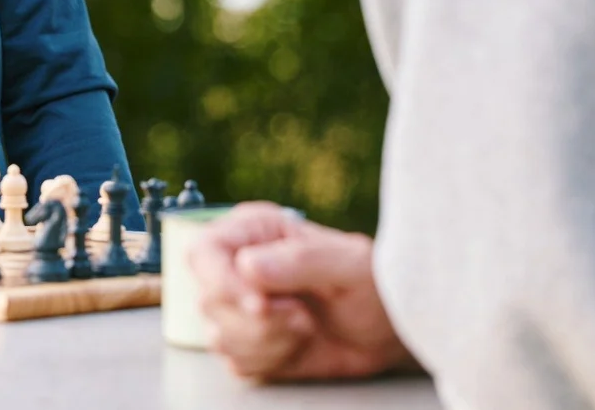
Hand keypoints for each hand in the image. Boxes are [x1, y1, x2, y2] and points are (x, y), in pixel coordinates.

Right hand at [188, 202, 416, 380]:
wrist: (390, 330)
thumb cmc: (374, 284)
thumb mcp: (350, 264)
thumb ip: (300, 260)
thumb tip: (247, 265)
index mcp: (253, 231)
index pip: (204, 252)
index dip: (222, 282)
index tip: (261, 307)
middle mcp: (237, 266)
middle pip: (209, 299)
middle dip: (259, 321)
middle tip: (303, 317)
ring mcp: (239, 306)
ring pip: (219, 336)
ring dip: (268, 342)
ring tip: (305, 327)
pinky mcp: (247, 342)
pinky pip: (236, 363)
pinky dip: (270, 362)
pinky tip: (297, 346)